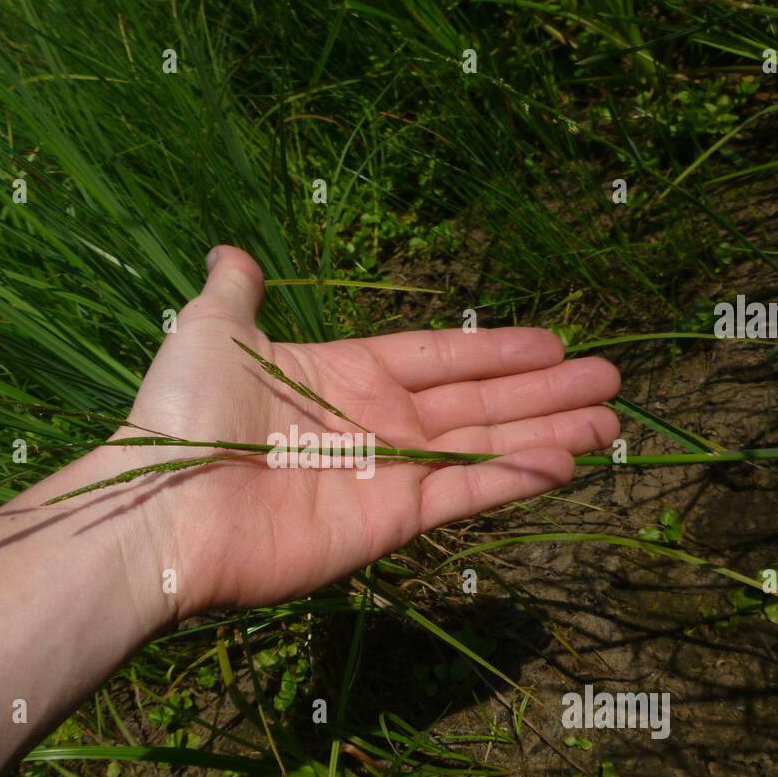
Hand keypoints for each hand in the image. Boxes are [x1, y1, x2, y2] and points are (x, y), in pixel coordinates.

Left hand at [82, 246, 620, 618]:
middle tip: (610, 378)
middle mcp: (375, 424)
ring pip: (485, 446)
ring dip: (548, 432)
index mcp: (344, 373)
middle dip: (544, 390)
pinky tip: (566, 462)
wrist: (166, 508)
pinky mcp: (389, 525)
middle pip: (478, 401)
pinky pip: (465, 494)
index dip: (495, 350)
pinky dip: (515, 479)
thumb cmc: (187, 414)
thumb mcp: (211, 332)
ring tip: (611, 420)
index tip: (554, 340)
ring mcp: (386, 477)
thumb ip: (234, 293)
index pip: (437, 356)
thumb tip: (231, 251)